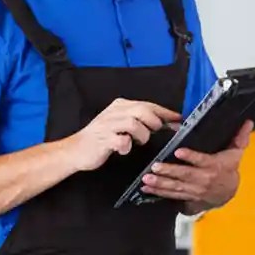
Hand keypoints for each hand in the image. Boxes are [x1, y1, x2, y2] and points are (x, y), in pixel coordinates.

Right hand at [64, 98, 182, 171]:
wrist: (75, 150)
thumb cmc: (101, 138)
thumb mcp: (121, 124)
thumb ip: (141, 120)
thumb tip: (168, 122)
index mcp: (120, 106)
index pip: (147, 104)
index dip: (165, 112)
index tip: (179, 119)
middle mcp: (114, 112)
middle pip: (142, 110)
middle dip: (154, 122)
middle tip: (155, 131)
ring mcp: (107, 125)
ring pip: (133, 123)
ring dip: (141, 134)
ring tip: (138, 141)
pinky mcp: (103, 139)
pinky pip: (121, 140)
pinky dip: (126, 146)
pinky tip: (123, 149)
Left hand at [141, 120, 252, 208]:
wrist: (228, 192)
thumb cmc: (228, 168)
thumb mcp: (235, 153)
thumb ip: (239, 137)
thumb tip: (248, 121)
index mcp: (215, 166)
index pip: (202, 160)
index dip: (191, 156)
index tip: (178, 151)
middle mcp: (204, 179)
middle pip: (185, 174)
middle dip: (169, 171)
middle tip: (155, 167)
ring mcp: (195, 189)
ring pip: (176, 186)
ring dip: (160, 183)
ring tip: (147, 179)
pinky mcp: (188, 196)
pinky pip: (172, 195)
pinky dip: (158, 192)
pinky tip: (147, 188)